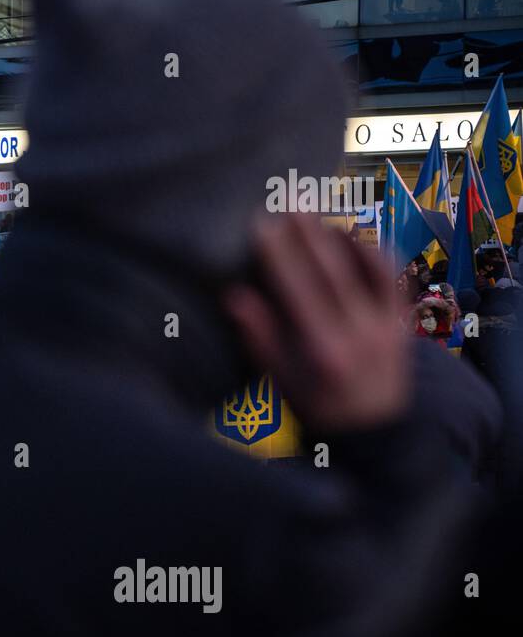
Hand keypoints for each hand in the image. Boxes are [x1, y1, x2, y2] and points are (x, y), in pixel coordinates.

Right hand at [224, 215, 408, 432]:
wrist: (375, 433)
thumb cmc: (317, 407)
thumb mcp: (280, 381)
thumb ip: (259, 338)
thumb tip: (234, 296)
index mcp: (323, 350)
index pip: (298, 289)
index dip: (279, 253)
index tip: (262, 224)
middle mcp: (359, 334)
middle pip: (331, 270)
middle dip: (309, 233)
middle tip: (290, 203)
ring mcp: (387, 326)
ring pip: (368, 268)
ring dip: (343, 237)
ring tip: (320, 216)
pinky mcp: (402, 322)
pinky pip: (391, 278)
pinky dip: (372, 252)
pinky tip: (352, 237)